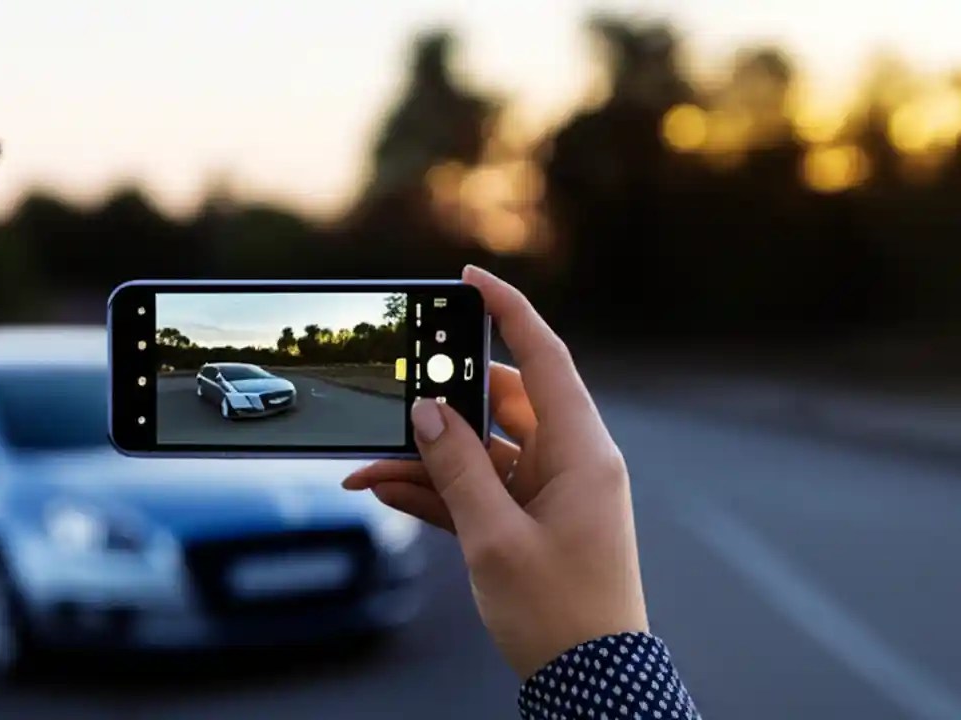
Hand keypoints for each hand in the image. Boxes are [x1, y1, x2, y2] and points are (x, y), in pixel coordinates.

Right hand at [343, 265, 648, 677]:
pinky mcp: (527, 522)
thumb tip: (427, 413)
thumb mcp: (495, 537)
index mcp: (581, 452)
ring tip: (370, 467)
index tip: (470, 280)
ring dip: (426, 459)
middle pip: (500, 404)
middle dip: (441, 405)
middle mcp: (568, 463)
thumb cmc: (562, 615)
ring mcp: (547, 493)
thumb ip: (456, 468)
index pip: (544, 358)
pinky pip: (476, 489)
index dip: (509, 311)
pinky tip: (388, 489)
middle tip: (393, 401)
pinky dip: (436, 491)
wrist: (589, 684)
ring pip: (479, 451)